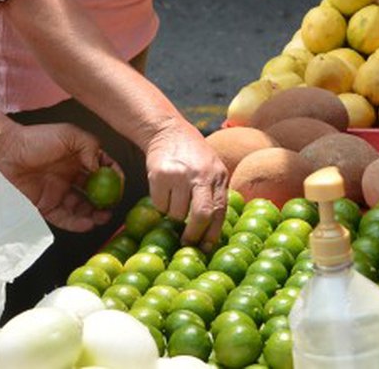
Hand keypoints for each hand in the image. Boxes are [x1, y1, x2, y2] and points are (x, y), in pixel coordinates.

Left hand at [0, 121, 116, 232]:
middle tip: (113, 207)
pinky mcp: (46, 205)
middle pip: (95, 192)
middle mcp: (71, 176)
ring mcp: (59, 192)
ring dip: (95, 214)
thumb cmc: (37, 138)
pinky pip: (65, 218)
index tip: (120, 187)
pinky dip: (77, 223)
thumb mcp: (70, 134)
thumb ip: (90, 146)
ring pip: (82, 208)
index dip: (114, 178)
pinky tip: (88, 223)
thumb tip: (101, 167)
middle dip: (106, 201)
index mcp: (79, 158)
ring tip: (103, 217)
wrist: (7, 151)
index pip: (103, 169)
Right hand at [144, 119, 227, 251]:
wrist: (168, 130)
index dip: (212, 234)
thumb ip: (214, 193)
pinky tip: (163, 190)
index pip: (219, 211)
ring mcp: (180, 174)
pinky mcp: (160, 174)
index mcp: (218, 176)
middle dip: (193, 235)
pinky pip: (159, 204)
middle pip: (201, 215)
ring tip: (174, 199)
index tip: (205, 248)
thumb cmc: (192, 155)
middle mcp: (201, 174)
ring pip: (176, 213)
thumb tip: (211, 231)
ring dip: (173, 214)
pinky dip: (160, 204)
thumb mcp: (212, 169)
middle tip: (186, 242)